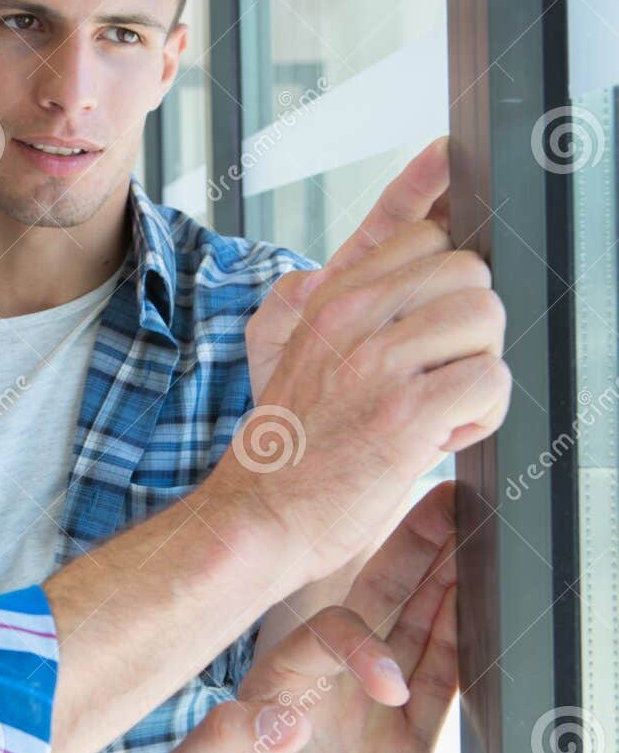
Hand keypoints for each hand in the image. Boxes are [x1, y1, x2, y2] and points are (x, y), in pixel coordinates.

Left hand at [163, 482, 458, 752]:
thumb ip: (220, 747)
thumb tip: (277, 719)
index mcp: (279, 685)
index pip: (324, 636)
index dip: (358, 646)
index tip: (386, 684)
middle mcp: (328, 688)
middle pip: (377, 604)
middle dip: (411, 554)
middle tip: (446, 504)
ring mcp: (370, 715)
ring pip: (419, 634)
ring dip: (448, 589)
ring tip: (475, 539)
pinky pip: (444, 692)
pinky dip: (466, 654)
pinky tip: (481, 615)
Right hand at [248, 138, 469, 453]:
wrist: (260, 514)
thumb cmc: (293, 444)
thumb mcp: (300, 352)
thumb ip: (352, 308)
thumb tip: (423, 265)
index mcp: (329, 300)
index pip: (426, 238)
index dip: (445, 287)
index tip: (428, 333)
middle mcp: (350, 320)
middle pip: (469, 272)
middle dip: (471, 326)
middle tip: (439, 373)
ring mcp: (377, 364)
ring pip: (486, 317)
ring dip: (479, 368)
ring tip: (442, 406)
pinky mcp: (407, 414)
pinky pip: (491, 380)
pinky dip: (483, 415)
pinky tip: (443, 435)